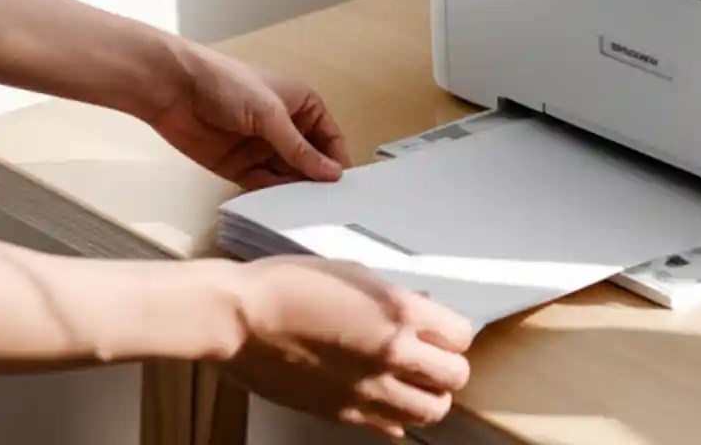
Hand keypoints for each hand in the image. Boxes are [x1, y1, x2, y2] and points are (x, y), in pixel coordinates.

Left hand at [146, 45, 349, 189]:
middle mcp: (284, 128)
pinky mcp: (238, 166)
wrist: (173, 89)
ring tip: (305, 209)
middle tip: (329, 205)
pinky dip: (271, 194)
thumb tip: (332, 173)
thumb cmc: (227, 84)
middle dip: (317, 179)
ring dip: (294, 190)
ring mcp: (261, 148)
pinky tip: (278, 205)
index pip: (329, 138)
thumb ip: (300, 148)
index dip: (336, 159)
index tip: (343, 184)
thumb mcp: (271, 114)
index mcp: (301, 106)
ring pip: (287, 175)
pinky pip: (262, 185)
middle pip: (310, 160)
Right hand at [224, 256, 473, 438]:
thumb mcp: (353, 274)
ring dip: (429, 397)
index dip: (453, 334)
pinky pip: (389, 425)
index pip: (461, 336)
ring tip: (415, 384)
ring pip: (430, 411)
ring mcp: (368, 388)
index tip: (441, 331)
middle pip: (455, 377)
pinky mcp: (341, 411)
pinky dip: (395, 417)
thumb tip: (422, 309)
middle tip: (434, 360)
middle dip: (449, 368)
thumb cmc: (289, 284)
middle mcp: (393, 354)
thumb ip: (394, 297)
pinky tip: (386, 400)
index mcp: (400, 313)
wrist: (238, 318)